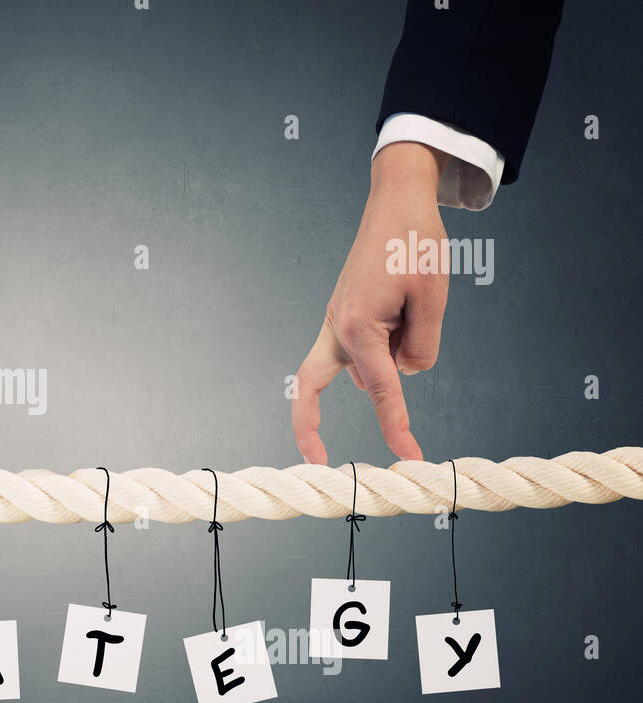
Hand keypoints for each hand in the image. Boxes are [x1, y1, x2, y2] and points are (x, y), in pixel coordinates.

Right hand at [292, 142, 449, 464]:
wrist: (397, 200)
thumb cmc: (415, 243)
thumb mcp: (433, 298)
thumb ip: (421, 347)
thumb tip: (405, 375)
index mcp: (356, 326)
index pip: (382, 390)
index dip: (398, 427)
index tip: (410, 458)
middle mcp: (336, 328)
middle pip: (313, 388)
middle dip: (309, 425)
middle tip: (316, 463)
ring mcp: (334, 322)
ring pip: (363, 365)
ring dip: (392, 352)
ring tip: (418, 298)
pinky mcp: (343, 316)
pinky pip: (363, 348)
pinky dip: (389, 343)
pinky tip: (408, 308)